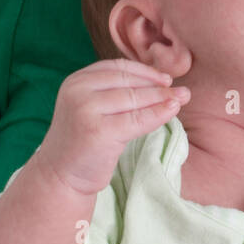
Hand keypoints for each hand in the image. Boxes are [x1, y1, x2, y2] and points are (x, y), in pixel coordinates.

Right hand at [38, 60, 189, 193]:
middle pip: (128, 83)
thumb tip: (162, 80)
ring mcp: (86, 109)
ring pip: (134, 99)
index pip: (118, 68)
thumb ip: (116, 92)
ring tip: (182, 99)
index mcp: (76, 80)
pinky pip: (137, 119)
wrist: (60, 175)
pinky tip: (172, 111)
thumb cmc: (83, 141)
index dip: (145, 72)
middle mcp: (78, 90)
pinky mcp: (98, 131)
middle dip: (158, 86)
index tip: (166, 79)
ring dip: (162, 98)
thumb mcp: (94, 108)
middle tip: (182, 91)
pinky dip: (158, 114)